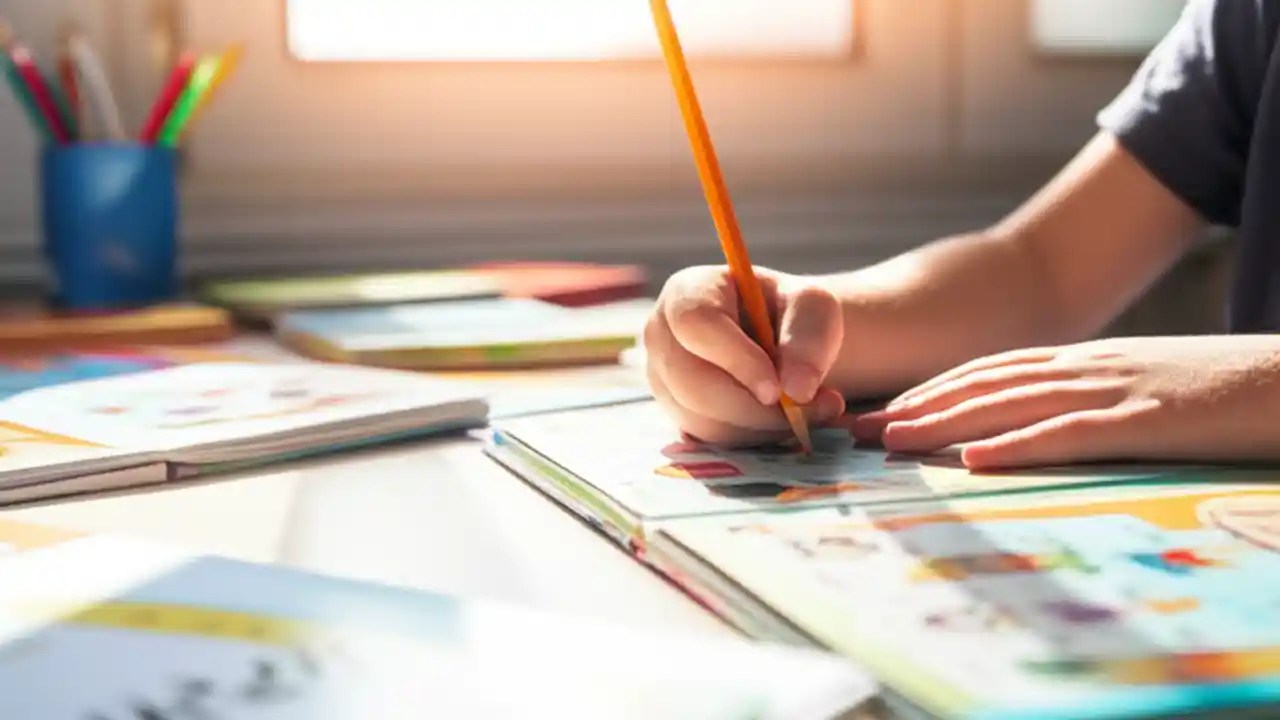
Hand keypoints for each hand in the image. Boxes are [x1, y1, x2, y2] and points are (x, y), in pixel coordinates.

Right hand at [645, 265, 845, 445]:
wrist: (785, 340)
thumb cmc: (792, 314)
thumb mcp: (814, 307)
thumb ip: (809, 338)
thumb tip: (796, 390)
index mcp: (687, 293)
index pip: (696, 325)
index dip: (735, 360)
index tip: (777, 389)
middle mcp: (662, 335)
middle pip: (691, 382)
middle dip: (752, 407)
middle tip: (808, 409)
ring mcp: (663, 378)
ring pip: (701, 418)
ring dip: (759, 426)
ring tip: (808, 412)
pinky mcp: (676, 413)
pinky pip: (708, 438)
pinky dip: (751, 437)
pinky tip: (781, 420)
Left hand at [850, 336, 1279, 468]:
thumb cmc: (1219, 388)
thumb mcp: (1140, 383)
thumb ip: (1088, 395)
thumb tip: (1037, 420)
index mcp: (1084, 359)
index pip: (991, 369)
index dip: (934, 389)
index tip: (887, 410)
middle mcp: (1086, 367)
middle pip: (985, 382)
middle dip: (919, 405)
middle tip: (864, 429)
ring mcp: (1113, 389)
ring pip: (1011, 402)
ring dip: (946, 422)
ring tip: (895, 441)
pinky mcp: (1145, 419)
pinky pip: (1070, 433)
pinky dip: (1018, 445)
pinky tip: (976, 460)